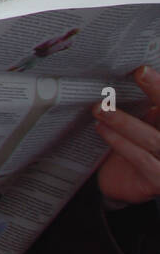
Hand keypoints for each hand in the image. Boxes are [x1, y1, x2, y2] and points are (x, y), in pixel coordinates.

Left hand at [93, 65, 159, 204]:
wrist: (124, 184)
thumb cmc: (133, 146)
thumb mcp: (140, 122)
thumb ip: (142, 105)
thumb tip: (130, 73)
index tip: (144, 69)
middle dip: (158, 91)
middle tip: (140, 73)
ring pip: (153, 138)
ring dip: (125, 120)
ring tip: (100, 108)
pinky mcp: (158, 180)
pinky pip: (142, 159)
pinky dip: (121, 143)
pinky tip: (102, 129)